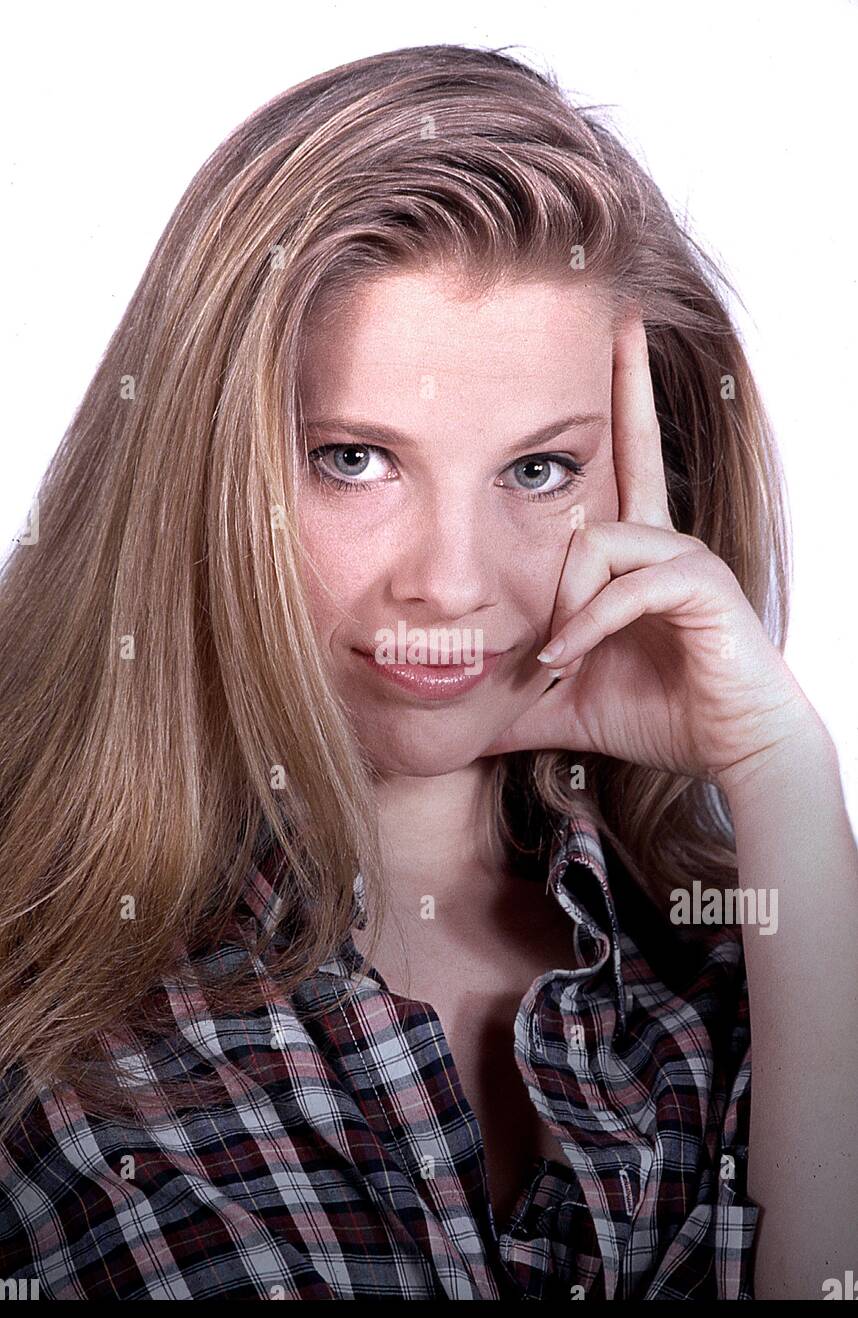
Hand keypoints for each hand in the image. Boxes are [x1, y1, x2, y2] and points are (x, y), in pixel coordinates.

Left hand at [482, 316, 822, 793]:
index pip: (618, 461)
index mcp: (633, 552)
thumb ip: (512, 690)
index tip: (609, 332)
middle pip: (632, 446)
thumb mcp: (562, 697)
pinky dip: (586, 626)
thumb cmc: (658, 716)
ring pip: (595, 538)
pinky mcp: (702, 589)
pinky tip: (566, 660)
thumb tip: (450, 708)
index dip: (616, 397)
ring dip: (562, 599)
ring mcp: (684, 558)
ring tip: (552, 659)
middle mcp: (662, 539)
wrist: (734, 751)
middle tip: (617, 316)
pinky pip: (624, 587)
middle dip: (624, 382)